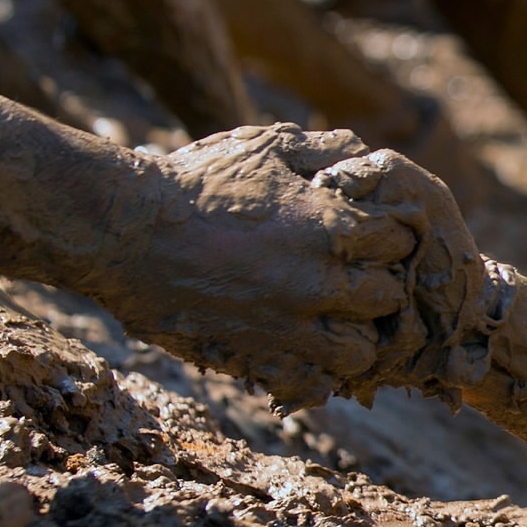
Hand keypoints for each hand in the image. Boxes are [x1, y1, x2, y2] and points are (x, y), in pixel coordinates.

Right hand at [100, 123, 489, 408]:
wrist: (124, 230)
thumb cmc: (195, 182)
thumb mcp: (264, 146)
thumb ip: (324, 149)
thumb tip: (366, 153)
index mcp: (331, 227)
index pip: (401, 241)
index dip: (387, 236)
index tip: (366, 234)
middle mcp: (321, 280)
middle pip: (390, 297)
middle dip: (378, 284)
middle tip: (352, 275)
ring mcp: (292, 325)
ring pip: (364, 349)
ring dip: (356, 333)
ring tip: (334, 315)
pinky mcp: (261, 357)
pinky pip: (318, 380)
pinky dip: (320, 368)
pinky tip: (305, 344)